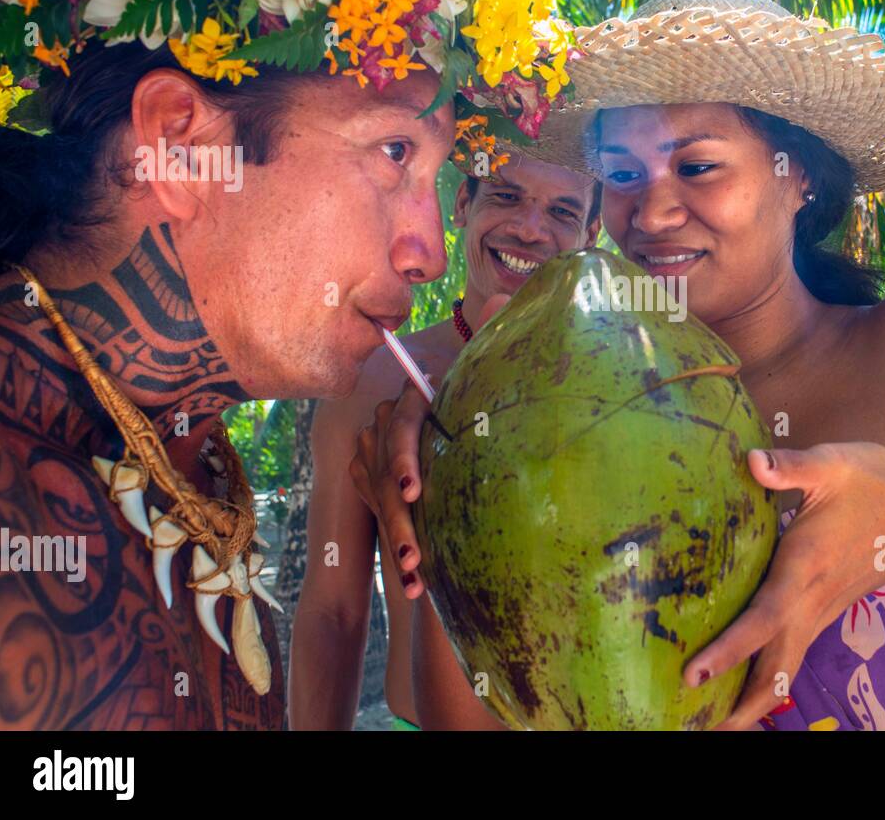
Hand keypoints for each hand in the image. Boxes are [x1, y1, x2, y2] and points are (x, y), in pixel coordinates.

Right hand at [348, 294, 511, 598]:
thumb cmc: (496, 395)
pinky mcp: (379, 482)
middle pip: (384, 473)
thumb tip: (505, 298)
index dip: (403, 458)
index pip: (402, 424)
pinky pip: (381, 518)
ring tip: (416, 580)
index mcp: (419, 396)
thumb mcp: (498, 369)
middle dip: (398, 519)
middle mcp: (392, 422)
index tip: (413, 492)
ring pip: (379, 501)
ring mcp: (380, 453)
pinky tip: (416, 586)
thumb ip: (498, 332)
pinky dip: (399, 549)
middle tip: (417, 558)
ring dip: (397, 542)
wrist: (477, 435)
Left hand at [682, 442, 884, 729]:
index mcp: (804, 571)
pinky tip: (749, 682)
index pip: (761, 621)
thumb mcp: (832, 464)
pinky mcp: (828, 609)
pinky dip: (770, 678)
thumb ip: (790, 466)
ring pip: (786, 668)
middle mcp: (812, 602)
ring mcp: (823, 611)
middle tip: (700, 728)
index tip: (693, 674)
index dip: (727, 651)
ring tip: (719, 722)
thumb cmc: (877, 481)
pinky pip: (794, 655)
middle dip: (740, 707)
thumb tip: (753, 460)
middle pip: (774, 670)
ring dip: (754, 699)